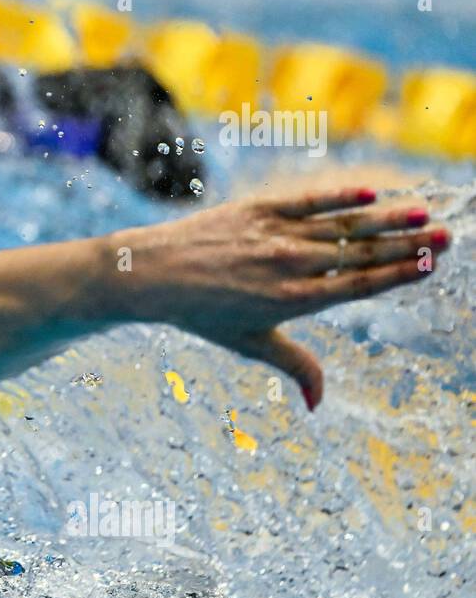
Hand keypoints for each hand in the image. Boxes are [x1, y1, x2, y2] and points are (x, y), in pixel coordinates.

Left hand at [111, 187, 449, 409]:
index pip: (357, 286)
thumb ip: (293, 366)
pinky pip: (303, 202)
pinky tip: (369, 192)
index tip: (432, 265)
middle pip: (358, 254)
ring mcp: (271, 236)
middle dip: (406, 244)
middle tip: (446, 236)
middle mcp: (286, 267)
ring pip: (338, 226)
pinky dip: (337, 197)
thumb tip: (318, 405)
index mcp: (291, 302)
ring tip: (422, 211)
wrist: (151, 275)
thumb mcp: (248, 343)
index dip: (399, 275)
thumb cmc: (201, 313)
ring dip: (384, 218)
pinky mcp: (254, 210)